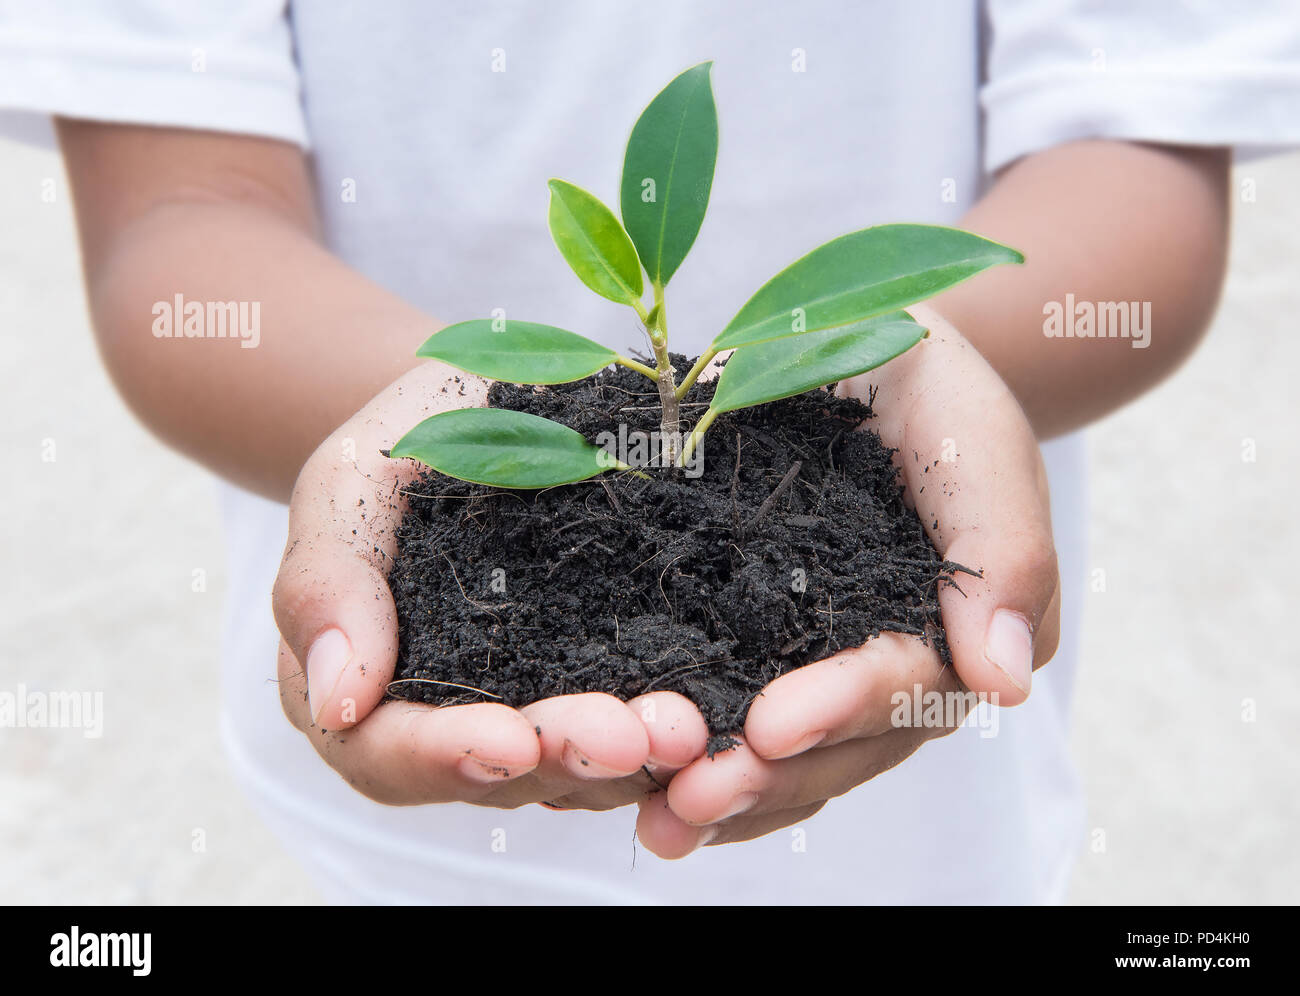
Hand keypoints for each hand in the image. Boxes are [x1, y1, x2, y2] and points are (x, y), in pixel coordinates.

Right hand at [272, 361, 709, 809]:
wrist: (490, 406)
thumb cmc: (405, 441)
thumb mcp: (349, 485)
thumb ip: (325, 583)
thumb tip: (338, 698)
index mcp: (366, 690)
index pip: (389, 753)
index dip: (449, 757)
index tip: (513, 739)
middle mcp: (451, 719)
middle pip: (501, 775)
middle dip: (568, 759)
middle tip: (634, 737)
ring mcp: (534, 705)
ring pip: (580, 767)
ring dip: (637, 759)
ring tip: (692, 726)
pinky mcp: (604, 680)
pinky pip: (637, 719)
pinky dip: (678, 720)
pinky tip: (721, 707)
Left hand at [635, 303, 1060, 854]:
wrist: (869, 351)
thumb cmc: (936, 389)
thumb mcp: (977, 440)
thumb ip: (1002, 551)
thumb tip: (1005, 683)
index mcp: (962, 630)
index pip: (908, 686)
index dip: (842, 708)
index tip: (772, 725)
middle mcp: (895, 665)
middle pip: (843, 747)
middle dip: (771, 777)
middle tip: (693, 799)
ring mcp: (827, 662)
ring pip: (790, 754)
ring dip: (728, 791)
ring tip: (660, 817)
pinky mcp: (764, 644)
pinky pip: (739, 712)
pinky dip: (701, 751)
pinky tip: (643, 785)